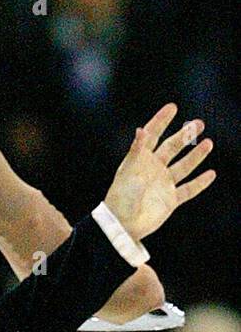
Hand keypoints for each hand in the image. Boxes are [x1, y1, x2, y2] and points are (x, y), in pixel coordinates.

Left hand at [104, 103, 215, 241]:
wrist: (122, 224)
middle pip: (172, 147)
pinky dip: (200, 182)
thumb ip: (136, 151)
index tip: (173, 107)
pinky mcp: (171, 199)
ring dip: (196, 155)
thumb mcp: (128, 171)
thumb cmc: (120, 196)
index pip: (153, 134)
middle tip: (199, 123)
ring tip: (209, 142)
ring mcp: (163, 183)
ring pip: (184, 166)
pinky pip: (189, 189)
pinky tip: (211, 173)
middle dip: (185, 135)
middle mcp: (153, 168)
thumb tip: (141, 129)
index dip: (161, 120)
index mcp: (140, 158)